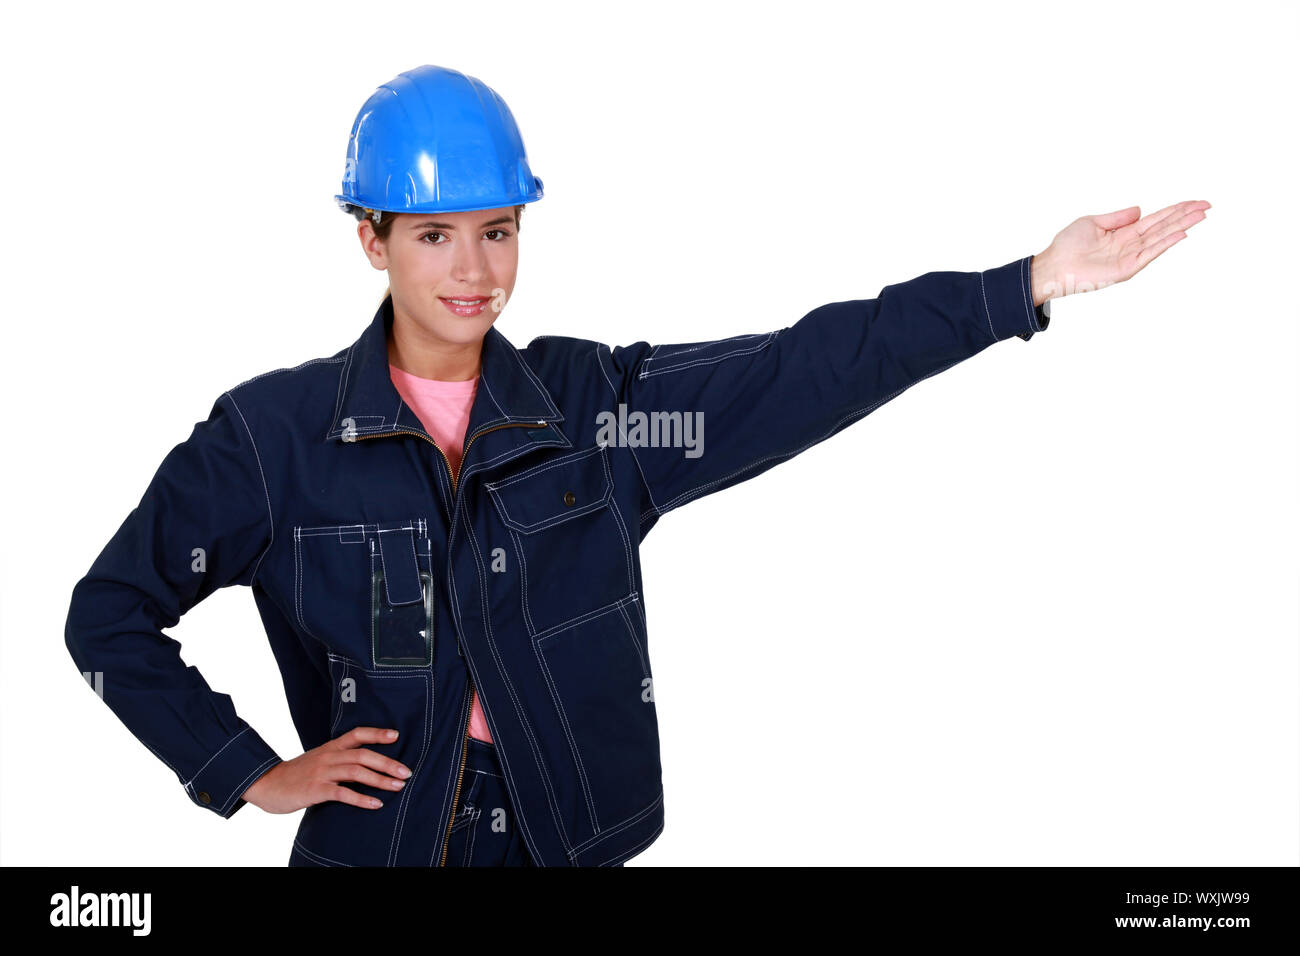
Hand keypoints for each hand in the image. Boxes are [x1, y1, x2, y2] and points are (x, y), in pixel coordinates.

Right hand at [240, 727, 412, 813]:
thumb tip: (366, 763)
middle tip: (407, 772)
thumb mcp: (319, 759)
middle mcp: (329, 756)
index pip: (357, 734)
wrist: (266, 784)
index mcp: (331, 747)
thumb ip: (339, 758)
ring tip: (398, 786)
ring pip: (356, 772)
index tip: (397, 735)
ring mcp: (322, 772)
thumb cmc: (297, 774)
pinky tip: (376, 804)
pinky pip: (343, 793)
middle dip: (387, 763)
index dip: (377, 733)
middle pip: (363, 755)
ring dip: (380, 779)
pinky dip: (361, 799)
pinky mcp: (315, 790)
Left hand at [1030, 200, 1210, 306]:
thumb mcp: (1093, 222)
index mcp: (1124, 233)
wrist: (1053, 265)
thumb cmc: (1067, 245)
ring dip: (1182, 226)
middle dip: (1185, 215)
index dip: (1175, 210)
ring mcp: (1130, 257)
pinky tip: (1181, 234)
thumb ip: (1118, 217)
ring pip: (1161, 238)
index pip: (1156, 219)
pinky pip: (1149, 254)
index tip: (1194, 201)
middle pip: (1164, 227)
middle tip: (1207, 205)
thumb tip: (1140, 210)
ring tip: (1201, 215)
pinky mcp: (1125, 269)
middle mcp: (1131, 244)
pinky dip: (1166, 244)